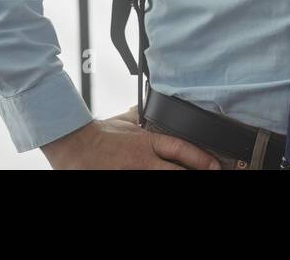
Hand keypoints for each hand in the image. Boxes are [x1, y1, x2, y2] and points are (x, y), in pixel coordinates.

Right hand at [41, 105, 221, 168]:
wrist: (74, 145)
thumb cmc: (100, 133)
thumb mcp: (127, 120)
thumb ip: (143, 117)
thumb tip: (155, 106)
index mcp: (146, 142)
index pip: (181, 149)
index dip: (201, 158)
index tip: (215, 165)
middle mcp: (143, 161)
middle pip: (177, 171)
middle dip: (195, 173)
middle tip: (212, 174)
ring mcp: (133, 174)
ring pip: (164, 179)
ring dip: (178, 177)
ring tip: (192, 177)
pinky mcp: (125, 181)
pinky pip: (144, 182)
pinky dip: (155, 180)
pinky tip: (160, 177)